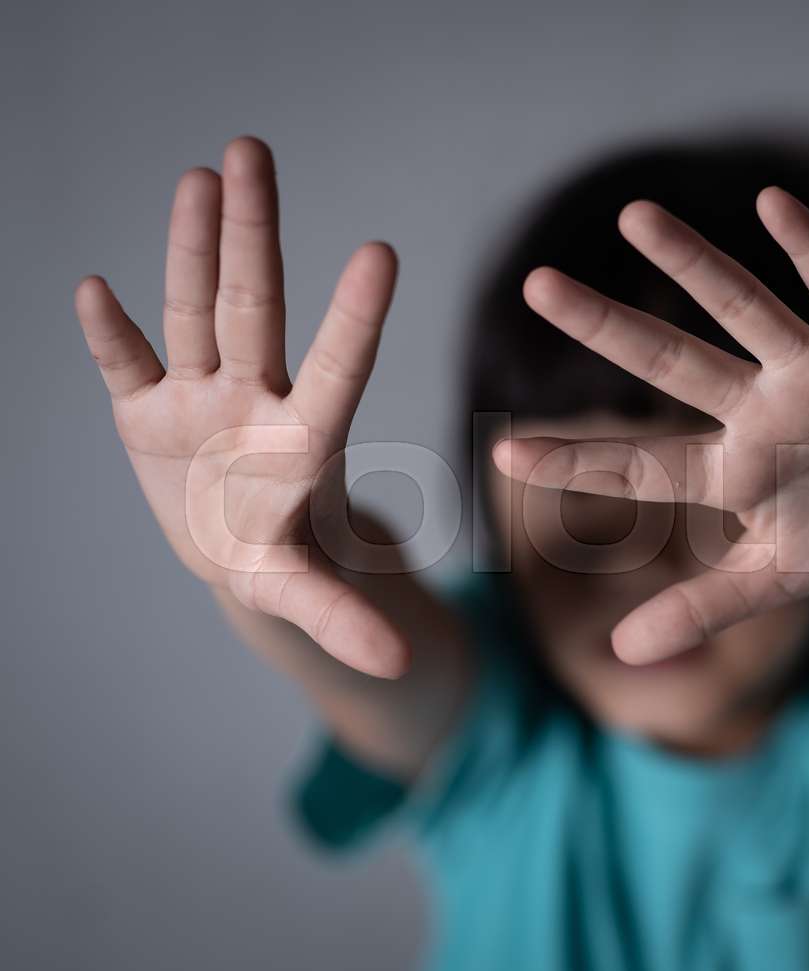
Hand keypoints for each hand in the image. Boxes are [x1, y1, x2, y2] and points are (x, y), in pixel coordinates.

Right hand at [75, 137, 405, 677]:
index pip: (335, 365)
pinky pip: (124, 363)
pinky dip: (108, 333)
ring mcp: (199, 396)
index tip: (381, 252)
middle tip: (253, 150)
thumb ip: (342, 615)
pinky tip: (93, 288)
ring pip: (193, 309)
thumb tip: (396, 665)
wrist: (234, 547)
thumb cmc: (281, 557)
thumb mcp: (303, 589)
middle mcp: (254, 397)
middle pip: (251, 304)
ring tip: (203, 174)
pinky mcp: (145, 410)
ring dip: (189, 245)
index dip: (353, 317)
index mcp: (303, 436)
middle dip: (251, 232)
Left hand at [494, 188, 808, 664]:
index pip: (642, 463)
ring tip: (632, 216)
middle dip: (607, 329)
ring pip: (741, 308)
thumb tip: (619, 655)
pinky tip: (772, 203)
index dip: (579, 457)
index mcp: (733, 468)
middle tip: (536, 286)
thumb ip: (704, 610)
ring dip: (691, 263)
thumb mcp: (778, 579)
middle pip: (670, 364)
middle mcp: (760, 407)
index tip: (504, 449)